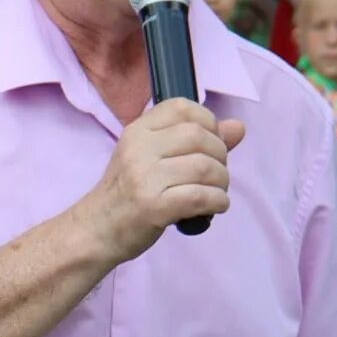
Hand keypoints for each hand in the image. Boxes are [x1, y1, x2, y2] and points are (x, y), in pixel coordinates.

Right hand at [81, 99, 248, 263]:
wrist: (97, 229)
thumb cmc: (129, 192)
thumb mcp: (154, 158)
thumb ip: (196, 140)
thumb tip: (238, 127)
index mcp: (138, 131)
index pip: (182, 107)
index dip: (208, 122)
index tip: (209, 144)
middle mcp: (139, 149)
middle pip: (199, 137)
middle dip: (220, 156)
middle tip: (215, 174)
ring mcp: (144, 177)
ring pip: (205, 167)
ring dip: (222, 182)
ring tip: (215, 192)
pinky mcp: (152, 207)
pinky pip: (201, 197)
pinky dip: (217, 202)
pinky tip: (213, 207)